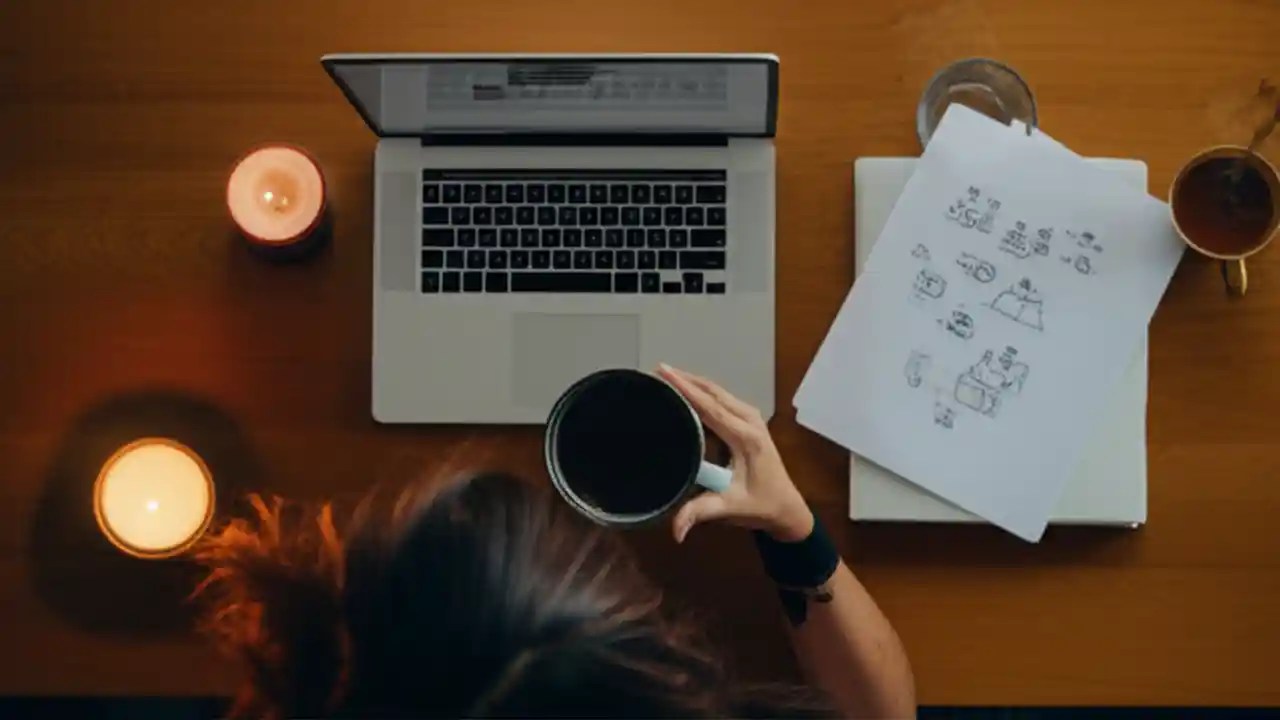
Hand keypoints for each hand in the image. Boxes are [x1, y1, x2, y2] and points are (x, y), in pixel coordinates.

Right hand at [657, 364, 813, 543]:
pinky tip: (686, 392)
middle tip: (657, 372)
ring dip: (693, 383)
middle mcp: (750, 421)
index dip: (685, 387)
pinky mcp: (748, 421)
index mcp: (745, 437)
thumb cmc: (761, 505)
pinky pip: (722, 399)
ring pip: (718, 391)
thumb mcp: (729, 508)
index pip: (710, 405)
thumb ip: (700, 513)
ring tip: (666, 377)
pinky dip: (702, 392)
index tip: (664, 372)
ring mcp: (751, 418)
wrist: (787, 507)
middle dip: (685, 379)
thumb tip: (675, 530)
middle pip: (713, 391)